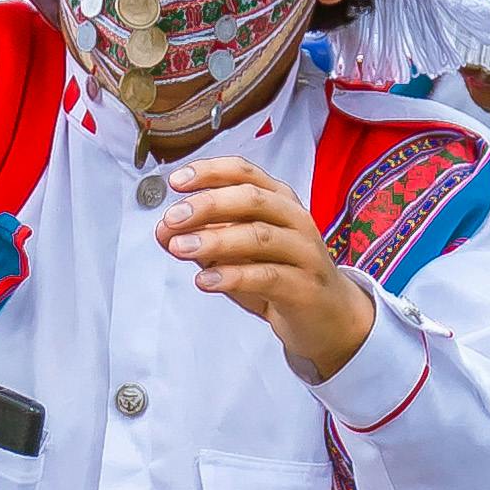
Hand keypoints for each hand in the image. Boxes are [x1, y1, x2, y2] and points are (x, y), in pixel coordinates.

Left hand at [152, 158, 373, 379]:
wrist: (326, 317)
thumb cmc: (279, 276)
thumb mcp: (236, 254)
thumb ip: (203, 238)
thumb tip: (162, 230)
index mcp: (278, 200)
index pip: (244, 172)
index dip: (210, 172)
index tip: (175, 181)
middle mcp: (295, 219)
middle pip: (251, 199)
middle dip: (207, 205)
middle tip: (172, 218)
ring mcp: (304, 252)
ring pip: (259, 236)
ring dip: (215, 240)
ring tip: (179, 248)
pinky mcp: (305, 287)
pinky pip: (268, 276)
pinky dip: (233, 276)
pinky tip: (205, 281)